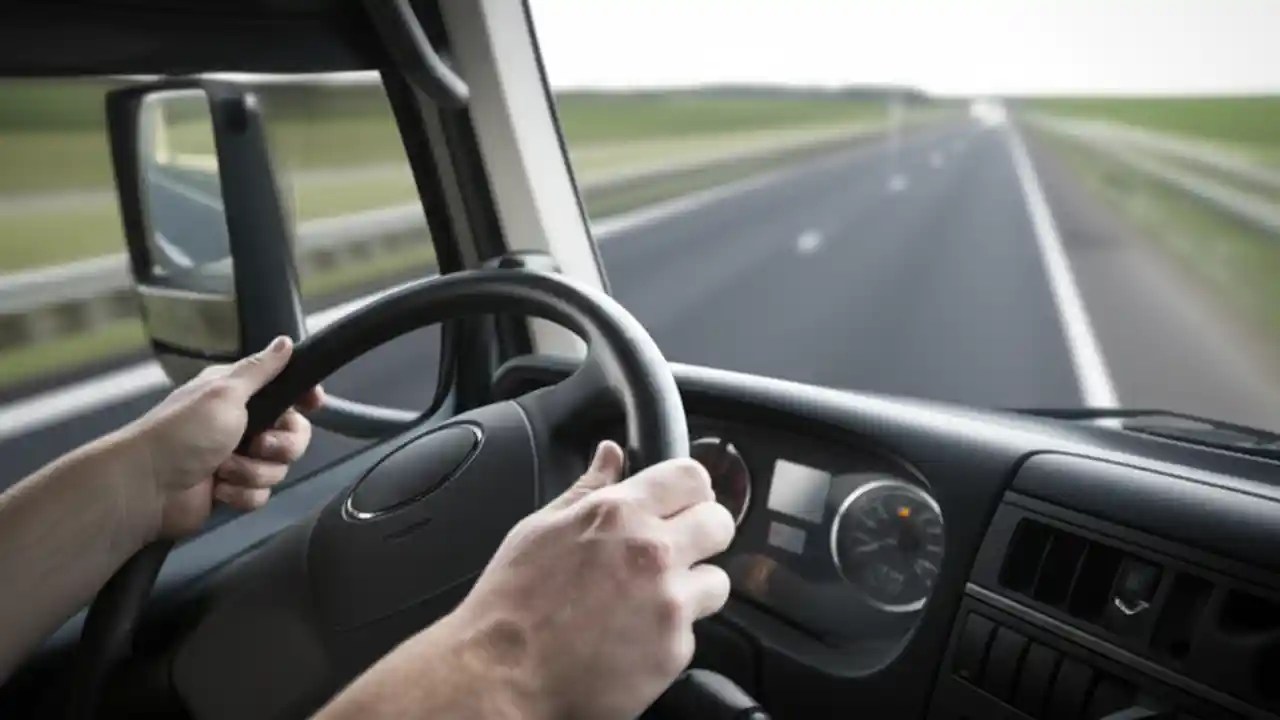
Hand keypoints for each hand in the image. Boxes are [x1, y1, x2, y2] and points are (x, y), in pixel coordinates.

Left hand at [127, 336, 322, 539]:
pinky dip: (242, 493)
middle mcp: (242, 424)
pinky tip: (218, 490)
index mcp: (239, 394)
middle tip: (258, 445)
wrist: (148, 488)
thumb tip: (285, 341)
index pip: (287, 390)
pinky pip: (262, 493)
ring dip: (253, 471)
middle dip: (281, 445)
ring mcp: (239, 459)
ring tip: (223, 470)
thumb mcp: (224, 392)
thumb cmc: (185, 431)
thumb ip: (260, 370)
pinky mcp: (234, 490)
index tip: (313, 404)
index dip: (305, 398)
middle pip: (294, 434)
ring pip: (279, 467)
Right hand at [446, 441, 736, 719]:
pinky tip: (632, 638)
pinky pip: (692, 632)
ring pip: (716, 582)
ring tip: (649, 602)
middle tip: (676, 551)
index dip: (691, 490)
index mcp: (618, 513)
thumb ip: (587, 488)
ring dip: (692, 589)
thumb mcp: (540, 529)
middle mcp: (652, 552)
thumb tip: (610, 454)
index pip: (691, 477)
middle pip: (719, 523)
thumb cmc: (512, 604)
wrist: (501, 676)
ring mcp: (668, 603)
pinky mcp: (674, 650)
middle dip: (702, 534)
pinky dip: (669, 635)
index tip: (684, 503)